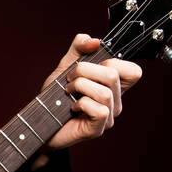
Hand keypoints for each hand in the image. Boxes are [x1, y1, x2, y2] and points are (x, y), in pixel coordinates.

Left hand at [38, 34, 142, 151]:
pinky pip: (100, 110)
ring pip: (105, 92)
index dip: (114, 61)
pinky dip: (81, 104)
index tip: (91, 65)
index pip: (134, 71)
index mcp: (113, 87)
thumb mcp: (65, 67)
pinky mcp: (98, 130)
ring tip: (68, 92)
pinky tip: (72, 108)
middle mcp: (115, 102)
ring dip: (80, 86)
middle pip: (114, 75)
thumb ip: (78, 49)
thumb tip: (94, 41)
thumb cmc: (54, 99)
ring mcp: (108, 118)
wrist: (38, 123)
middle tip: (70, 78)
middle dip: (85, 70)